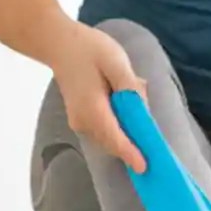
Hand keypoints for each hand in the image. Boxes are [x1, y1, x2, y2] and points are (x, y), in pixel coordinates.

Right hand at [47, 22, 148, 172]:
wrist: (59, 43)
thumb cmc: (88, 49)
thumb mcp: (116, 62)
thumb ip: (131, 88)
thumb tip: (143, 112)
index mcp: (92, 109)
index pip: (115, 138)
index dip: (131, 153)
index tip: (144, 167)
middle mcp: (84, 122)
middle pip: (114, 142)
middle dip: (135, 142)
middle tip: (152, 131)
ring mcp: (81, 123)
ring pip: (111, 138)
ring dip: (128, 130)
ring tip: (135, 101)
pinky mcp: (82, 120)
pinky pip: (106, 130)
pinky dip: (120, 125)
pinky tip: (125, 102)